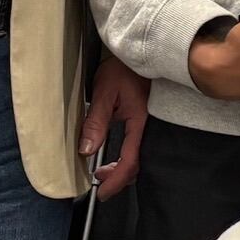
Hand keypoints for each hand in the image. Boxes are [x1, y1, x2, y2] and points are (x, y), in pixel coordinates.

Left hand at [80, 55, 148, 199]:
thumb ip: (96, 122)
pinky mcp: (152, 118)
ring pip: (142, 155)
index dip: (116, 180)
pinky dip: (130, 155)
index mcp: (141, 120)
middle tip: (102, 182)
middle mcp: (152, 124)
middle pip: (139, 163)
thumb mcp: (105, 91)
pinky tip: (119, 152)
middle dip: (120, 177)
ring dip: (124, 166)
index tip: (102, 191)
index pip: (130, 160)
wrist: (141, 48)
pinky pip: (143, 144)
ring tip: (106, 170)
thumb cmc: (124, 67)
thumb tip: (86, 150)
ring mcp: (154, 122)